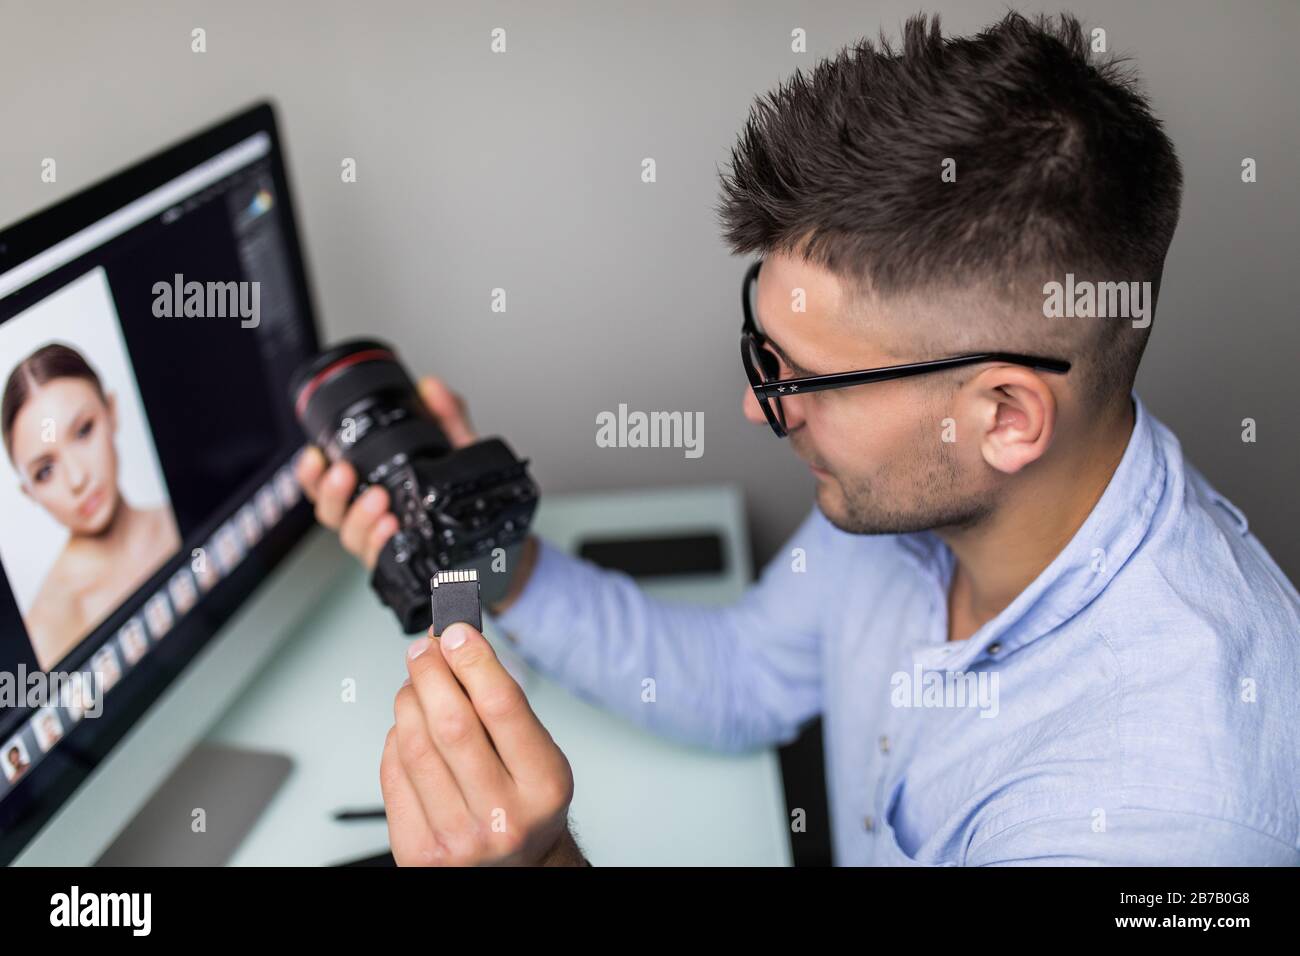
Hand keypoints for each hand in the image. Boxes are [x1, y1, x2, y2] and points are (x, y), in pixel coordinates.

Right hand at [295, 376, 477, 568]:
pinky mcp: (402, 565)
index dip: (311, 473)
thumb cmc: (461, 499)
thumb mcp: (457, 452)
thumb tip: (432, 386)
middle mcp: (370, 519)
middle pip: (330, 512)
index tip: (315, 455)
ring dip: (360, 517)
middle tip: (343, 473)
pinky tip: (392, 529)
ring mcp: (384, 544)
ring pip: (352, 536)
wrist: (491, 542)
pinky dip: (383, 544)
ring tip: (378, 500)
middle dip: (330, 492)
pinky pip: (383, 560)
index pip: (326, 484)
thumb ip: (445, 417)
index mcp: (370, 491)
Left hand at [382, 622, 580, 865]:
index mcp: (543, 785)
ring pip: (414, 746)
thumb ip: (501, 705)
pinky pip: (393, 776)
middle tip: (424, 649)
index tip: (456, 632)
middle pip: (451, 723)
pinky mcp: (418, 851)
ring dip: (408, 701)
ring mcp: (457, 839)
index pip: (501, 706)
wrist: (516, 868)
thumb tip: (458, 645)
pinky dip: (397, 741)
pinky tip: (410, 730)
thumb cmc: (525, 802)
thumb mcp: (538, 753)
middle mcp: (502, 817)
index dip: (473, 660)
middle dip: (430, 673)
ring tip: (416, 686)